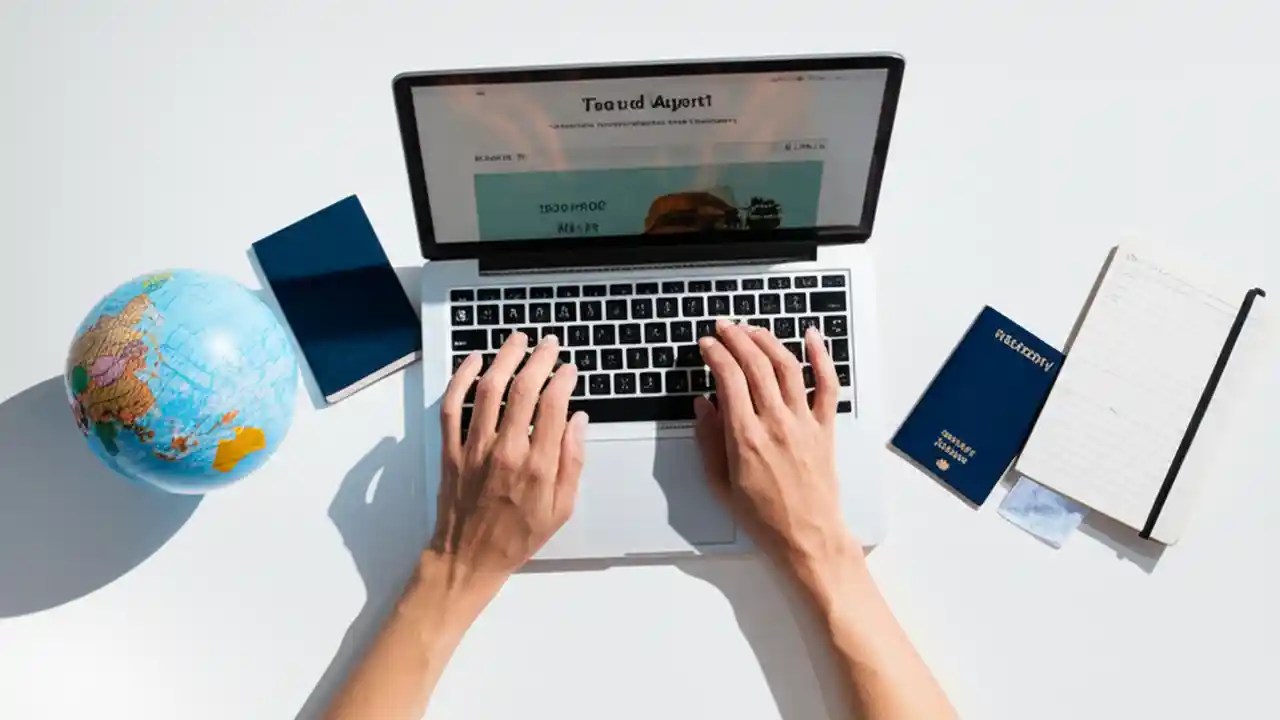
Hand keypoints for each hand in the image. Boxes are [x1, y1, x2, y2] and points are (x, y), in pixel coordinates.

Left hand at [432, 332, 588, 589]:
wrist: (468, 558)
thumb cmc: (518, 536)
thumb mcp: (562, 508)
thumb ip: (572, 462)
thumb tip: (578, 420)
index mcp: (537, 467)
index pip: (553, 406)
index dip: (563, 379)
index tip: (569, 369)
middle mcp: (505, 452)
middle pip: (523, 390)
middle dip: (539, 360)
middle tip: (548, 344)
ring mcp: (474, 449)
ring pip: (488, 390)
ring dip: (504, 359)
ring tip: (517, 340)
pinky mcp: (451, 450)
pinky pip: (452, 406)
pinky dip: (460, 379)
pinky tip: (474, 361)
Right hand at [694, 319, 857, 574]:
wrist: (807, 539)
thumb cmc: (764, 518)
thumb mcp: (720, 484)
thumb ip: (708, 441)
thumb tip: (702, 406)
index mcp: (745, 438)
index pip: (728, 379)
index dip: (715, 354)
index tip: (706, 345)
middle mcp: (776, 424)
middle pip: (755, 365)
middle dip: (736, 338)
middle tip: (724, 327)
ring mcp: (803, 423)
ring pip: (787, 367)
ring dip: (768, 341)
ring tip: (752, 329)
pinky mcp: (825, 428)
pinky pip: (828, 385)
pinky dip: (822, 356)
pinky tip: (812, 336)